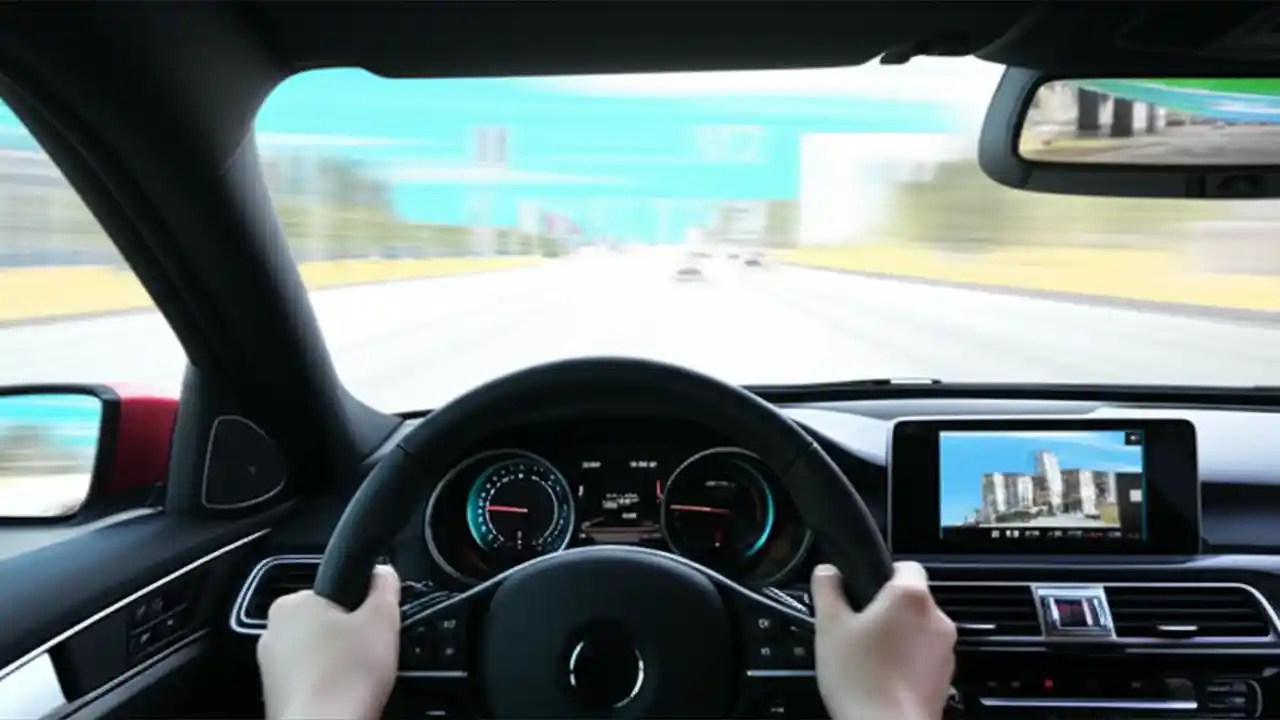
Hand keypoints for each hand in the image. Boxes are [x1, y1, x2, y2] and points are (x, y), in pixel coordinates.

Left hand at [257, 565, 400, 719]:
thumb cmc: (348, 676)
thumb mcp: (382, 620)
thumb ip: (385, 587)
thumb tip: (384, 572)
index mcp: (292, 603)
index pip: (335, 591)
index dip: (361, 607)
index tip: (375, 626)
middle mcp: (272, 631)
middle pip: (325, 623)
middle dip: (349, 636)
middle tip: (372, 651)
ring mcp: (269, 667)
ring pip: (317, 653)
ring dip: (338, 662)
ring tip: (358, 678)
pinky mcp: (275, 696)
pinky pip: (309, 680)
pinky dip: (326, 685)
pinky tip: (343, 696)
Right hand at [812, 562, 955, 719]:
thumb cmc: (859, 677)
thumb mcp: (829, 626)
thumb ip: (827, 589)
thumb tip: (827, 571)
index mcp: (911, 596)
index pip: (907, 565)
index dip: (883, 574)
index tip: (863, 592)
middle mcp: (937, 618)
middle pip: (912, 600)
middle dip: (887, 610)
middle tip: (858, 628)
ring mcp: (946, 650)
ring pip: (919, 630)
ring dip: (899, 637)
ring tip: (868, 657)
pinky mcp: (946, 677)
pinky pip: (925, 657)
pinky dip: (908, 661)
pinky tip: (883, 677)